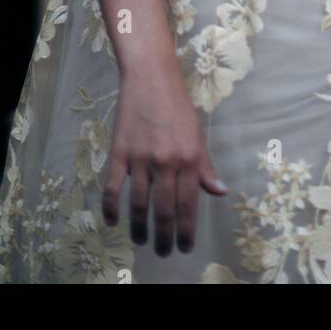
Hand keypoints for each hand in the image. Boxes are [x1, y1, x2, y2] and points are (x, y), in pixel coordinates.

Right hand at [103, 63, 227, 255]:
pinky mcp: (119, 152)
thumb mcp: (197, 135)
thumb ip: (205, 167)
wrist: (151, 78)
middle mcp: (167, 161)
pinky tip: (112, 220)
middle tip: (164, 251)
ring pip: (139, 203)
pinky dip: (111, 207)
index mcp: (189, 158)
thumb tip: (219, 192)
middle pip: (164, 210)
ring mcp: (141, 158)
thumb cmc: (177, 107)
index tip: (185, 248)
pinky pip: (112, 187)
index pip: (188, 204)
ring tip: (141, 240)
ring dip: (139, 227)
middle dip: (165, 236)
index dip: (187, 230)